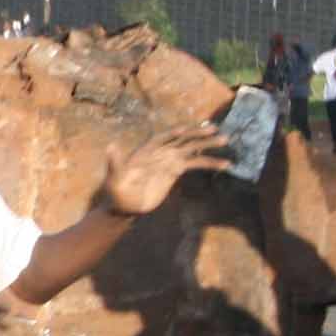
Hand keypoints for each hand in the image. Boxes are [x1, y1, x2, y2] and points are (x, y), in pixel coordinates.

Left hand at [100, 124, 229, 216]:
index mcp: (145, 151)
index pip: (161, 138)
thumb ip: (115, 163)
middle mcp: (159, 152)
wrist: (125, 205)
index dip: (172, 133)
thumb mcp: (114, 178)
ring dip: (207, 145)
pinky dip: (209, 163)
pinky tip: (225, 164)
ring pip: (191, 149)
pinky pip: (195, 164)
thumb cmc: (117, 191)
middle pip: (181, 139)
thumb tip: (110, 145)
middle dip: (197, 135)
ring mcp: (169, 160)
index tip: (184, 130)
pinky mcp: (176, 170)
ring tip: (225, 140)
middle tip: (215, 130)